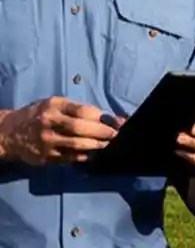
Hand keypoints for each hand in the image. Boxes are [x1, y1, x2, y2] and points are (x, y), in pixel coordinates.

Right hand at [0, 97, 120, 164]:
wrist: (9, 133)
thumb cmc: (39, 115)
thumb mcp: (54, 104)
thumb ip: (77, 109)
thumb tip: (107, 116)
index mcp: (53, 107)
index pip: (82, 111)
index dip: (102, 117)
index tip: (116, 121)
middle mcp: (49, 123)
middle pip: (80, 128)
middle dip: (102, 132)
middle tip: (115, 134)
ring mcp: (46, 142)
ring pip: (76, 145)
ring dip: (96, 146)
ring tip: (107, 144)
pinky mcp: (45, 157)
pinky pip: (69, 158)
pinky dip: (84, 156)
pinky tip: (93, 154)